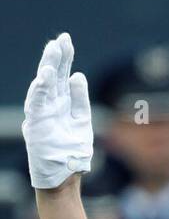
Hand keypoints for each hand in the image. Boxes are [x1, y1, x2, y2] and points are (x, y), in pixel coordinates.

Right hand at [22, 32, 92, 189]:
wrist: (64, 179)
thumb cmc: (71, 154)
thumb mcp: (82, 124)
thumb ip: (80, 101)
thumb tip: (79, 76)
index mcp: (63, 105)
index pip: (63, 76)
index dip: (65, 59)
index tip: (66, 40)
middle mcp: (51, 106)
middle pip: (54, 77)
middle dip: (56, 57)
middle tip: (61, 39)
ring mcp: (42, 115)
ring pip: (44, 86)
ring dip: (48, 68)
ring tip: (52, 50)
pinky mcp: (36, 126)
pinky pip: (37, 104)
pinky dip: (40, 90)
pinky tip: (45, 76)